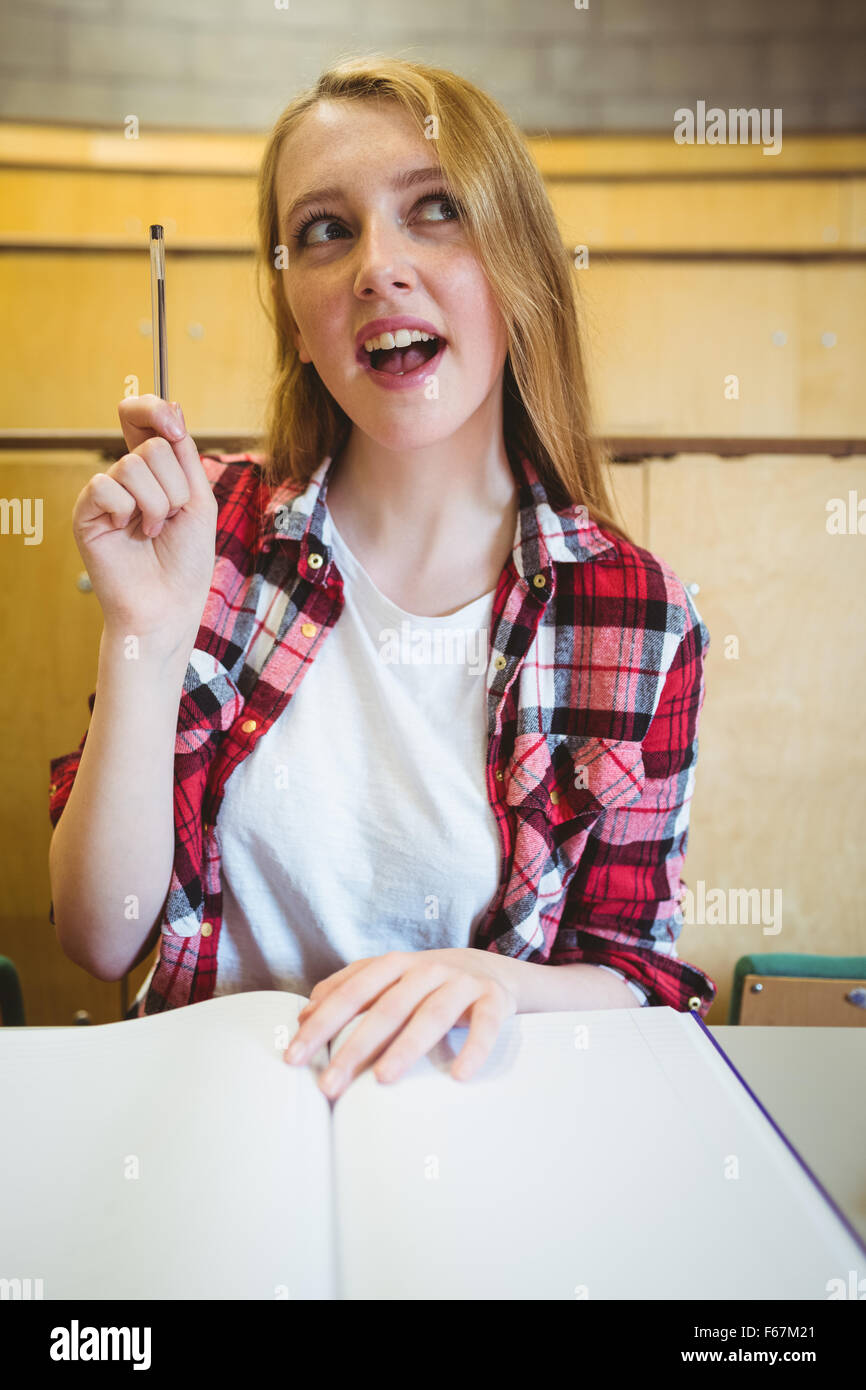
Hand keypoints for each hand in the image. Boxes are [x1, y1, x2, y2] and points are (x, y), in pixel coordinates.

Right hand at [71, 394, 217, 648]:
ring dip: (158, 504)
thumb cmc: (186, 560)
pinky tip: (130, 534)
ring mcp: (105, 493)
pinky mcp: (86, 512)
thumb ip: (184, 454)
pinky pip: (107, 487)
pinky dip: (129, 512)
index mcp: (154, 470)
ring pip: (134, 466)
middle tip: (170, 519)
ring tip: (153, 531)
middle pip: (152, 446)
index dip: (152, 410)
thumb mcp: (198, 498)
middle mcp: (126, 477)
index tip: (175, 425)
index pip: (140, 418)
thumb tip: (171, 407)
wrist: (170, 604)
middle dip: (175, 486)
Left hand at [284, 948, 519, 1098]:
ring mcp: (461, 983)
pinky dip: (473, 1048)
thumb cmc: (428, 982)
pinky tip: (459, 1075)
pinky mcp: (494, 999)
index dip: (321, 1025)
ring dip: (407, 1047)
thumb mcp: (388, 978)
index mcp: (394, 965)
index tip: (293, 1057)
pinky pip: (486, 1025)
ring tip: (383, 1079)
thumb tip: (303, 1015)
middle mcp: (426, 969)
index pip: (350, 994)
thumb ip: (348, 989)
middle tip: (329, 1085)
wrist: (492, 969)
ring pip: (432, 1015)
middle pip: (386, 1008)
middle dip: (354, 1047)